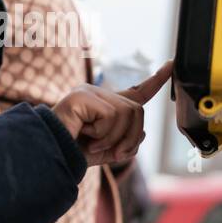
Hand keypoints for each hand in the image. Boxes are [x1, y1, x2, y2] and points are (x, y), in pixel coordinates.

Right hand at [52, 59, 173, 165]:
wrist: (49, 157)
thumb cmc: (73, 152)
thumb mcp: (107, 152)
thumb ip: (126, 143)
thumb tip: (143, 132)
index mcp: (106, 105)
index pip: (137, 91)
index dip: (156, 80)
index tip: (171, 65)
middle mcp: (99, 93)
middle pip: (137, 110)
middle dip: (130, 137)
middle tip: (112, 153)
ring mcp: (90, 92)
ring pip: (127, 113)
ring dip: (115, 139)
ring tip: (94, 145)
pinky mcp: (82, 96)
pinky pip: (111, 116)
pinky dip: (103, 135)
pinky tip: (85, 135)